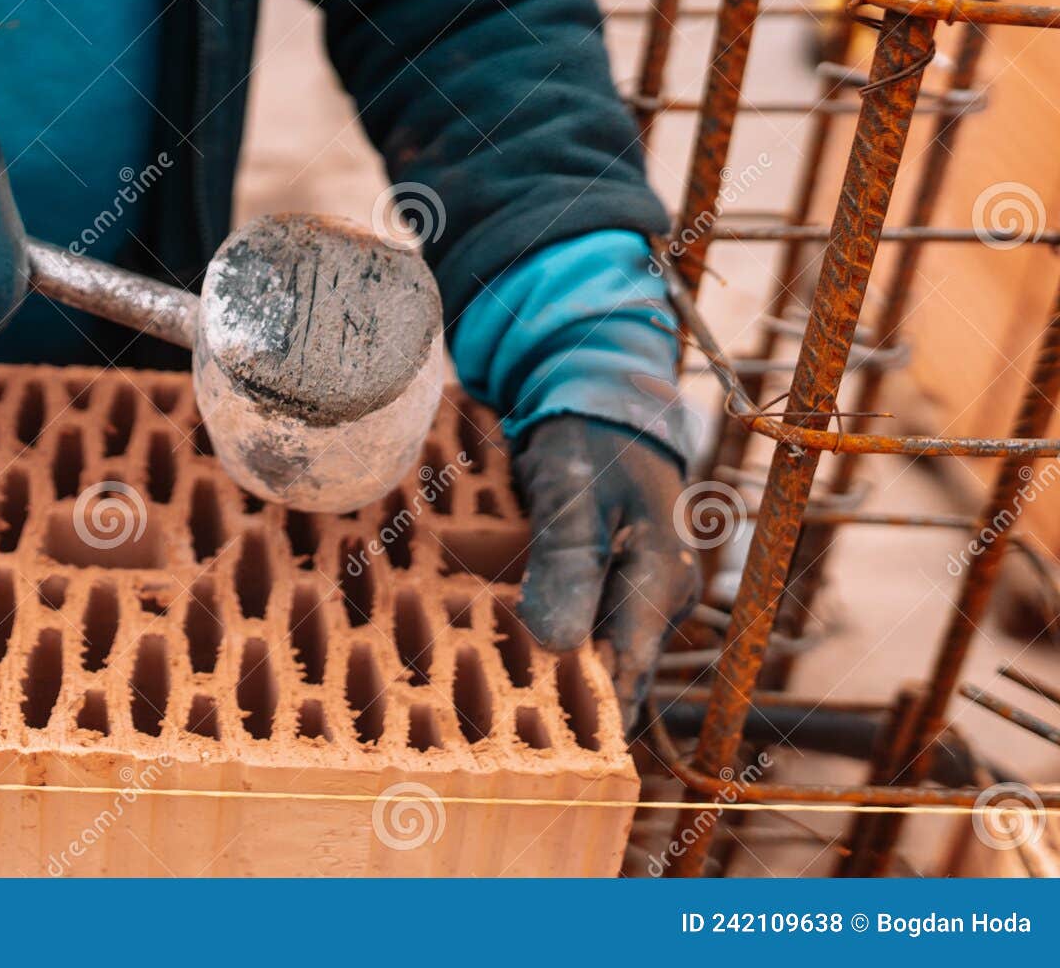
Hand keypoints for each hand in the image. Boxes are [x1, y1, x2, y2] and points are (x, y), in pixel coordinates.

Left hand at [511, 415, 700, 733]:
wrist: (598, 403)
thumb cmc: (590, 444)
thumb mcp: (574, 496)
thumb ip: (569, 567)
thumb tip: (560, 645)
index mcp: (663, 582)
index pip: (628, 674)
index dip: (590, 718)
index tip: (544, 751)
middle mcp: (661, 598)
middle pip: (612, 671)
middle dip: (562, 697)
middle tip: (498, 724)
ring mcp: (641, 594)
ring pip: (596, 651)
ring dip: (551, 668)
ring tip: (492, 695)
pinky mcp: (616, 585)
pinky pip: (586, 626)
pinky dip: (550, 638)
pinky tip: (505, 649)